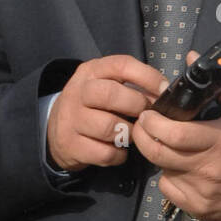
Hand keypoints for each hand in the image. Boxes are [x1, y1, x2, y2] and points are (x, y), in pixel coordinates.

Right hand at [47, 55, 167, 171]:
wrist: (57, 130)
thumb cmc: (93, 105)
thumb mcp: (106, 84)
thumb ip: (132, 85)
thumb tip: (164, 96)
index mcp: (91, 72)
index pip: (121, 65)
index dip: (147, 77)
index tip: (163, 90)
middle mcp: (77, 92)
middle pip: (110, 94)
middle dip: (136, 106)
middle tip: (145, 115)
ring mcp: (71, 120)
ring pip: (109, 127)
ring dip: (129, 134)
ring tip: (130, 134)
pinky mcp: (71, 145)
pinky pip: (105, 153)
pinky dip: (119, 155)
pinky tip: (119, 150)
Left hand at [133, 51, 220, 220]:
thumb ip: (219, 86)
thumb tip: (191, 57)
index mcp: (220, 142)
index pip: (173, 134)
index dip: (153, 123)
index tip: (148, 113)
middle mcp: (209, 169)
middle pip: (158, 154)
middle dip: (143, 137)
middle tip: (143, 126)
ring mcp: (203, 192)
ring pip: (162, 171)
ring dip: (159, 157)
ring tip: (168, 146)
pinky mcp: (201, 209)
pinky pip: (170, 190)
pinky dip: (169, 178)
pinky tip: (180, 169)